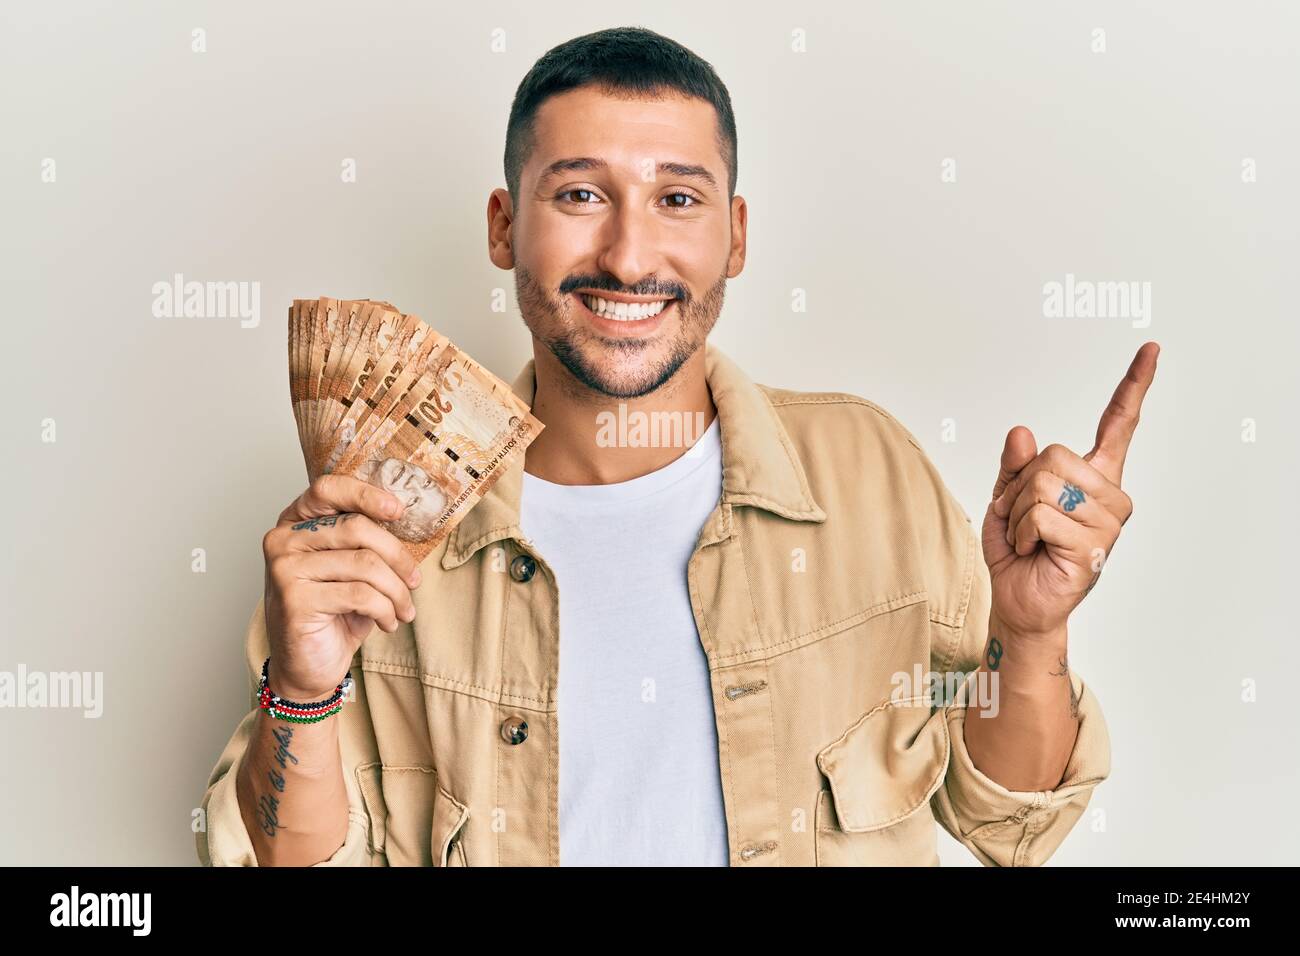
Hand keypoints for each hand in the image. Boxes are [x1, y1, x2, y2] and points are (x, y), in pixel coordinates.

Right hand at [261, 474, 421, 700]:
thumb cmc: (334, 613)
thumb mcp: (352, 570)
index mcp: (295, 522)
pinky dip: (385, 610)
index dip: (367, 495)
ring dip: (397, 591)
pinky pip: (360, 594)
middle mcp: (283, 540)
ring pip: (365, 564)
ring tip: (405, 609)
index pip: (328, 488)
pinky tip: (388, 623)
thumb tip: (408, 522)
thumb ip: (365, 542)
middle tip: (415, 580)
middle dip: (398, 556)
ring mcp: (284, 569)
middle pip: (357, 528)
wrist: (308, 666)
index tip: (399, 511)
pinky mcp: (295, 599)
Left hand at [982, 342, 1158, 636]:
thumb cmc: (1018, 549)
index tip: (1151, 349)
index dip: (1134, 385)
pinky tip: (1034, 551)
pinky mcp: (1095, 547)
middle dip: (1019, 487)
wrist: (1018, 601)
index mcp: (1093, 477)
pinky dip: (1020, 532)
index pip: (1118, 424)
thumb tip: (1022, 432)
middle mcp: (1109, 495)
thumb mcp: (1006, 497)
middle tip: (1024, 520)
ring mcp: (1107, 522)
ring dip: (1017, 513)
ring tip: (1030, 538)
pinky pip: (1040, 516)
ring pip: (1043, 486)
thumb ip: (1014, 465)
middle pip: (1053, 456)